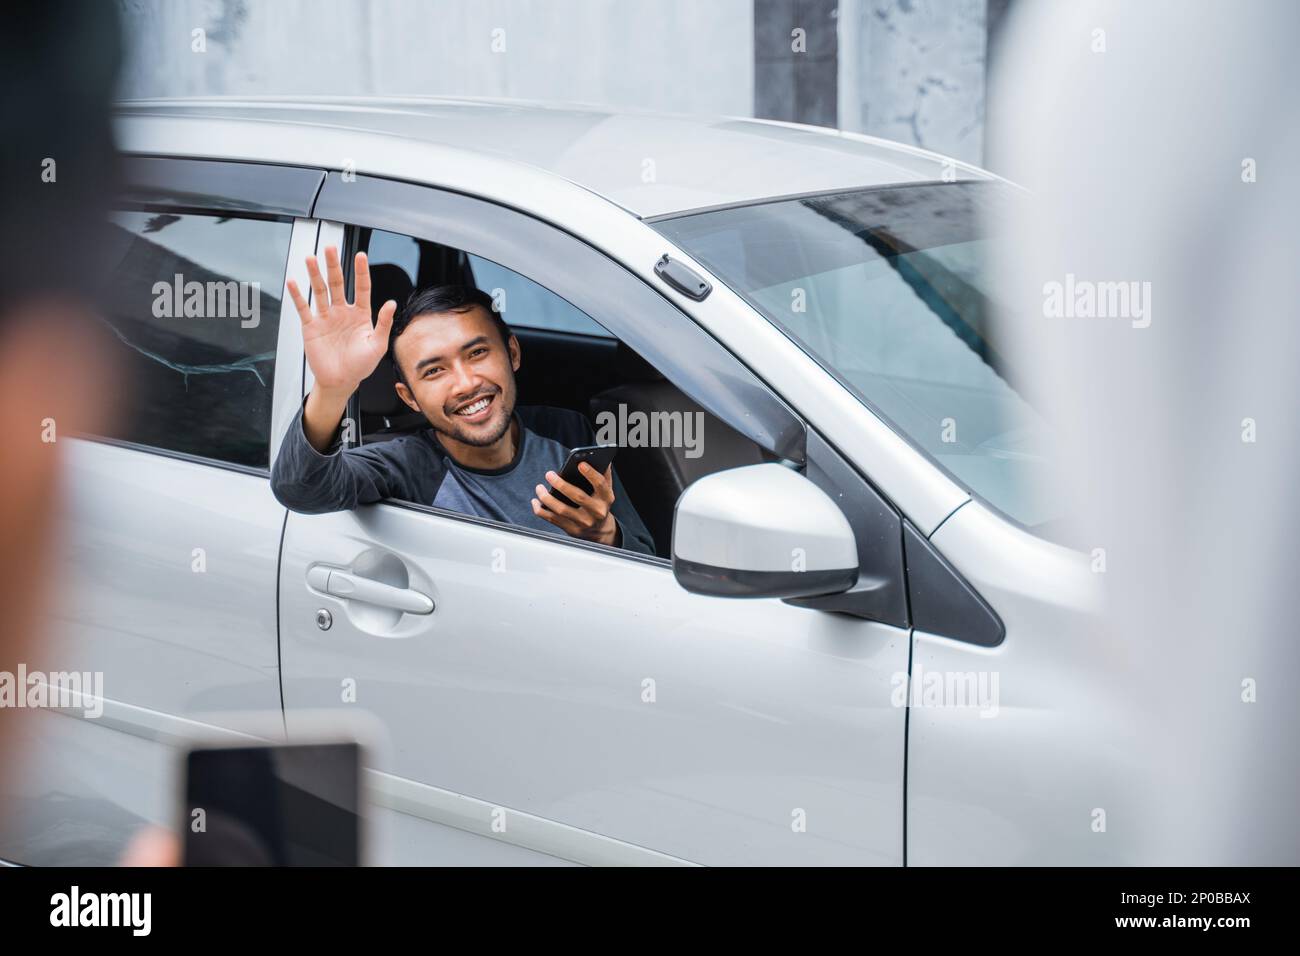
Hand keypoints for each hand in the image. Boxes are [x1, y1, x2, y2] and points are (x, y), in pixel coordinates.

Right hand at [286, 247, 396, 392]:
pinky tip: (293, 282)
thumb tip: (391, 303)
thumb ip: (384, 323)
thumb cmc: (360, 366)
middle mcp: (342, 312)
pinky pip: (303, 308)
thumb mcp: (377, 345)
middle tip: (331, 248)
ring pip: (320, 291)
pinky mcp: (311, 327)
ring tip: (311, 258)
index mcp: (360, 315)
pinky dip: (297, 295)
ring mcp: (326, 318)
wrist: (340, 382)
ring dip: (315, 275)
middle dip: (334, 266)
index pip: (361, 287)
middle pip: (338, 283)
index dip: (361, 271)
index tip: (360, 255)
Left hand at [532, 462, 618, 545]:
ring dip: (547, 498)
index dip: (591, 474)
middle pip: (578, 496)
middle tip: (549, 474)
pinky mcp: (572, 529)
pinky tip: (536, 501)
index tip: (580, 464)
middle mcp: (596, 512)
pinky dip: (541, 510)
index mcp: (606, 499)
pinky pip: (552, 519)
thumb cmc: (599, 504)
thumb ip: (604, 475)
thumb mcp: (605, 491)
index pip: (600, 484)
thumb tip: (600, 458)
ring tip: (539, 487)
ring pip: (562, 509)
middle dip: (561, 484)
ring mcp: (583, 522)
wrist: (599, 530)